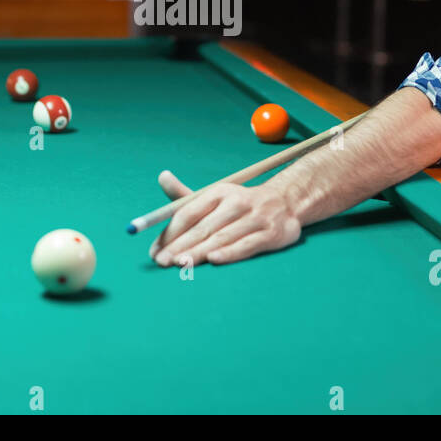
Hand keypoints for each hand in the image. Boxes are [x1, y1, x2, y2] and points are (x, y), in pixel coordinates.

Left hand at [148, 170, 301, 267]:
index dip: (170, 232)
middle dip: (181, 246)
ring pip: (222, 237)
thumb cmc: (239, 206)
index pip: (189, 212)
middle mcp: (236, 202)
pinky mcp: (271, 233)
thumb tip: (161, 177)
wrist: (286, 203)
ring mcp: (255, 218)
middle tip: (163, 261)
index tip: (155, 250)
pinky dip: (230, 252)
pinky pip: (247, 245)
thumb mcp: (215, 197)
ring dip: (200, 252)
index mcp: (218, 192)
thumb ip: (186, 196)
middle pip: (203, 227)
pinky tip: (213, 260)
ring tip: (181, 263)